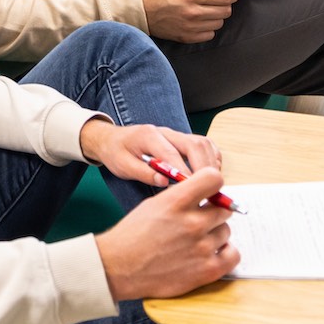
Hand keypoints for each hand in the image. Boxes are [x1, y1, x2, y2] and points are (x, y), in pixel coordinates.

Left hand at [79, 119, 221, 188]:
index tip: (193, 190)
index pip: (172, 153)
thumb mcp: (122, 165)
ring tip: (210, 186)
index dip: (184, 172)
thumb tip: (164, 182)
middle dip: (204, 169)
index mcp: (149, 136)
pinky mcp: (182, 140)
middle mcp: (166, 132)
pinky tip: (208, 176)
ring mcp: (176, 134)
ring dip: (210, 164)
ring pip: (203, 143)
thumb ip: (142, 173)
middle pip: (195, 144)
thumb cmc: (117, 152)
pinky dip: (211, 159)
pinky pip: (204, 146)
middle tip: (208, 191)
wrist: (112, 139)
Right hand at [94, 167, 236, 299]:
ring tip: (197, 241)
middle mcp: (192, 222)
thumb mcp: (154, 204)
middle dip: (213, 212)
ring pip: (226, 231)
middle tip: (200, 220)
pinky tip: (211, 253)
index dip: (212, 184)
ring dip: (215, 234)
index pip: (214, 179)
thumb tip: (206, 196)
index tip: (209, 192)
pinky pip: (234, 254)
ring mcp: (202, 247)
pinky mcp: (208, 270)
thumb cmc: (133, 235)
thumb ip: (181, 198)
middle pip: (224, 208)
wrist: (120, 266)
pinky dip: (226, 252)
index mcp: (176, 202)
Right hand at [140, 0, 237, 43]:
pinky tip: (199, 21)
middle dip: (224, 3)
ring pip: (219, 23)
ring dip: (216, 16)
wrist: (138, 10)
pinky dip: (208, 28)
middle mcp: (193, 12)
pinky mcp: (186, 37)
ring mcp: (191, 27)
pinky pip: (209, 35)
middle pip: (226, 11)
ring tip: (205, 10)